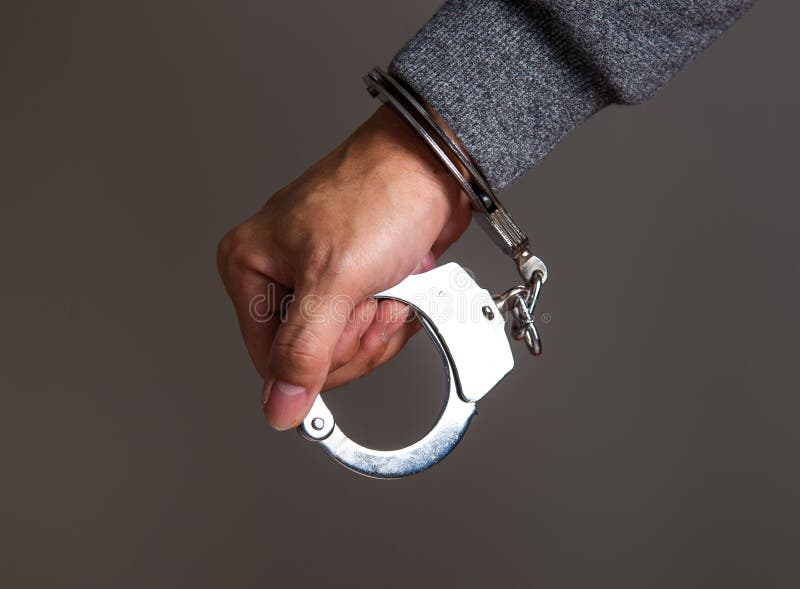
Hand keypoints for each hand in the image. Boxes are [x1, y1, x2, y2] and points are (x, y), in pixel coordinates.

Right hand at [217, 105, 471, 429]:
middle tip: (369, 293)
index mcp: (250, 266)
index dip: (316, 362)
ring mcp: (319, 279)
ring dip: (379, 321)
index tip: (347, 333)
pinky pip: (371, 326)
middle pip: (313, 356)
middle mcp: (278, 274)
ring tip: (386, 280)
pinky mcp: (355, 281)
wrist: (436, 167)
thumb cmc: (380, 194)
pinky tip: (399, 283)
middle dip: (356, 333)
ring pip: (347, 345)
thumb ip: (305, 349)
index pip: (271, 358)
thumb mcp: (335, 279)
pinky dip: (393, 312)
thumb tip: (279, 406)